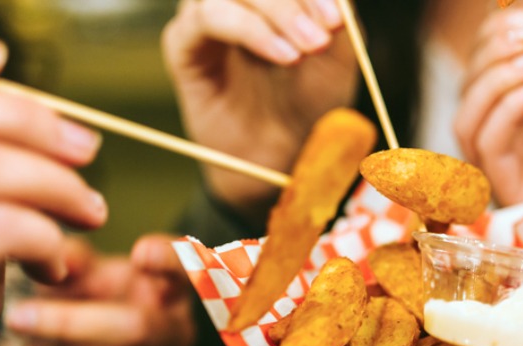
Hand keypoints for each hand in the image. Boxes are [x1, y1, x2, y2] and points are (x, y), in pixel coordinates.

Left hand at [6, 235, 193, 345]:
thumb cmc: (94, 310)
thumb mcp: (84, 280)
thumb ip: (70, 260)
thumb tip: (48, 244)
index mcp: (169, 291)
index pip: (189, 269)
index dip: (172, 262)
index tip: (139, 252)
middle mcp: (178, 334)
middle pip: (139, 328)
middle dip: (73, 323)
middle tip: (19, 317)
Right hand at [162, 0, 357, 219]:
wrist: (279, 154)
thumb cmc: (308, 102)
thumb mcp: (338, 57)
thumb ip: (339, 15)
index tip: (337, 20)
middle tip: (325, 34)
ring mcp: (206, 14)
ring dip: (276, 12)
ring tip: (305, 51)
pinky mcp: (183, 43)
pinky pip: (206, 17)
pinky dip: (248, 29)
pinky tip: (282, 55)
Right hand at [455, 10, 522, 279]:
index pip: (487, 72)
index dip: (494, 37)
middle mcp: (518, 145)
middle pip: (468, 93)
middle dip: (492, 52)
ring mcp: (516, 172)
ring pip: (467, 120)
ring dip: (496, 78)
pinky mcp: (522, 196)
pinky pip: (491, 145)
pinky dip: (512, 105)